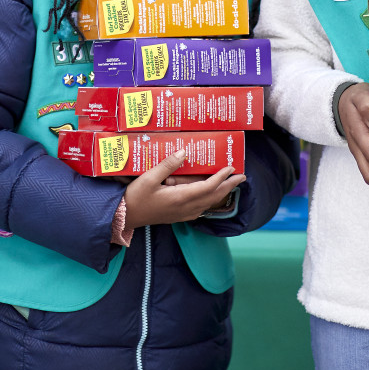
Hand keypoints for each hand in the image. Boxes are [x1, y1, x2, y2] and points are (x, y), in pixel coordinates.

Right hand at [124, 149, 245, 227]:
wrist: (126, 216)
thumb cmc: (136, 197)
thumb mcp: (148, 178)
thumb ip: (167, 165)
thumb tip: (184, 153)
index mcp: (180, 197)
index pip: (207, 187)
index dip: (221, 178)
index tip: (231, 168)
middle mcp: (186, 207)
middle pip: (213, 197)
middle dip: (229, 186)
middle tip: (242, 176)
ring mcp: (183, 214)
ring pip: (208, 203)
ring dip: (222, 193)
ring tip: (231, 184)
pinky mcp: (179, 216)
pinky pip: (201, 208)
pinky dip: (211, 200)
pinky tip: (211, 196)